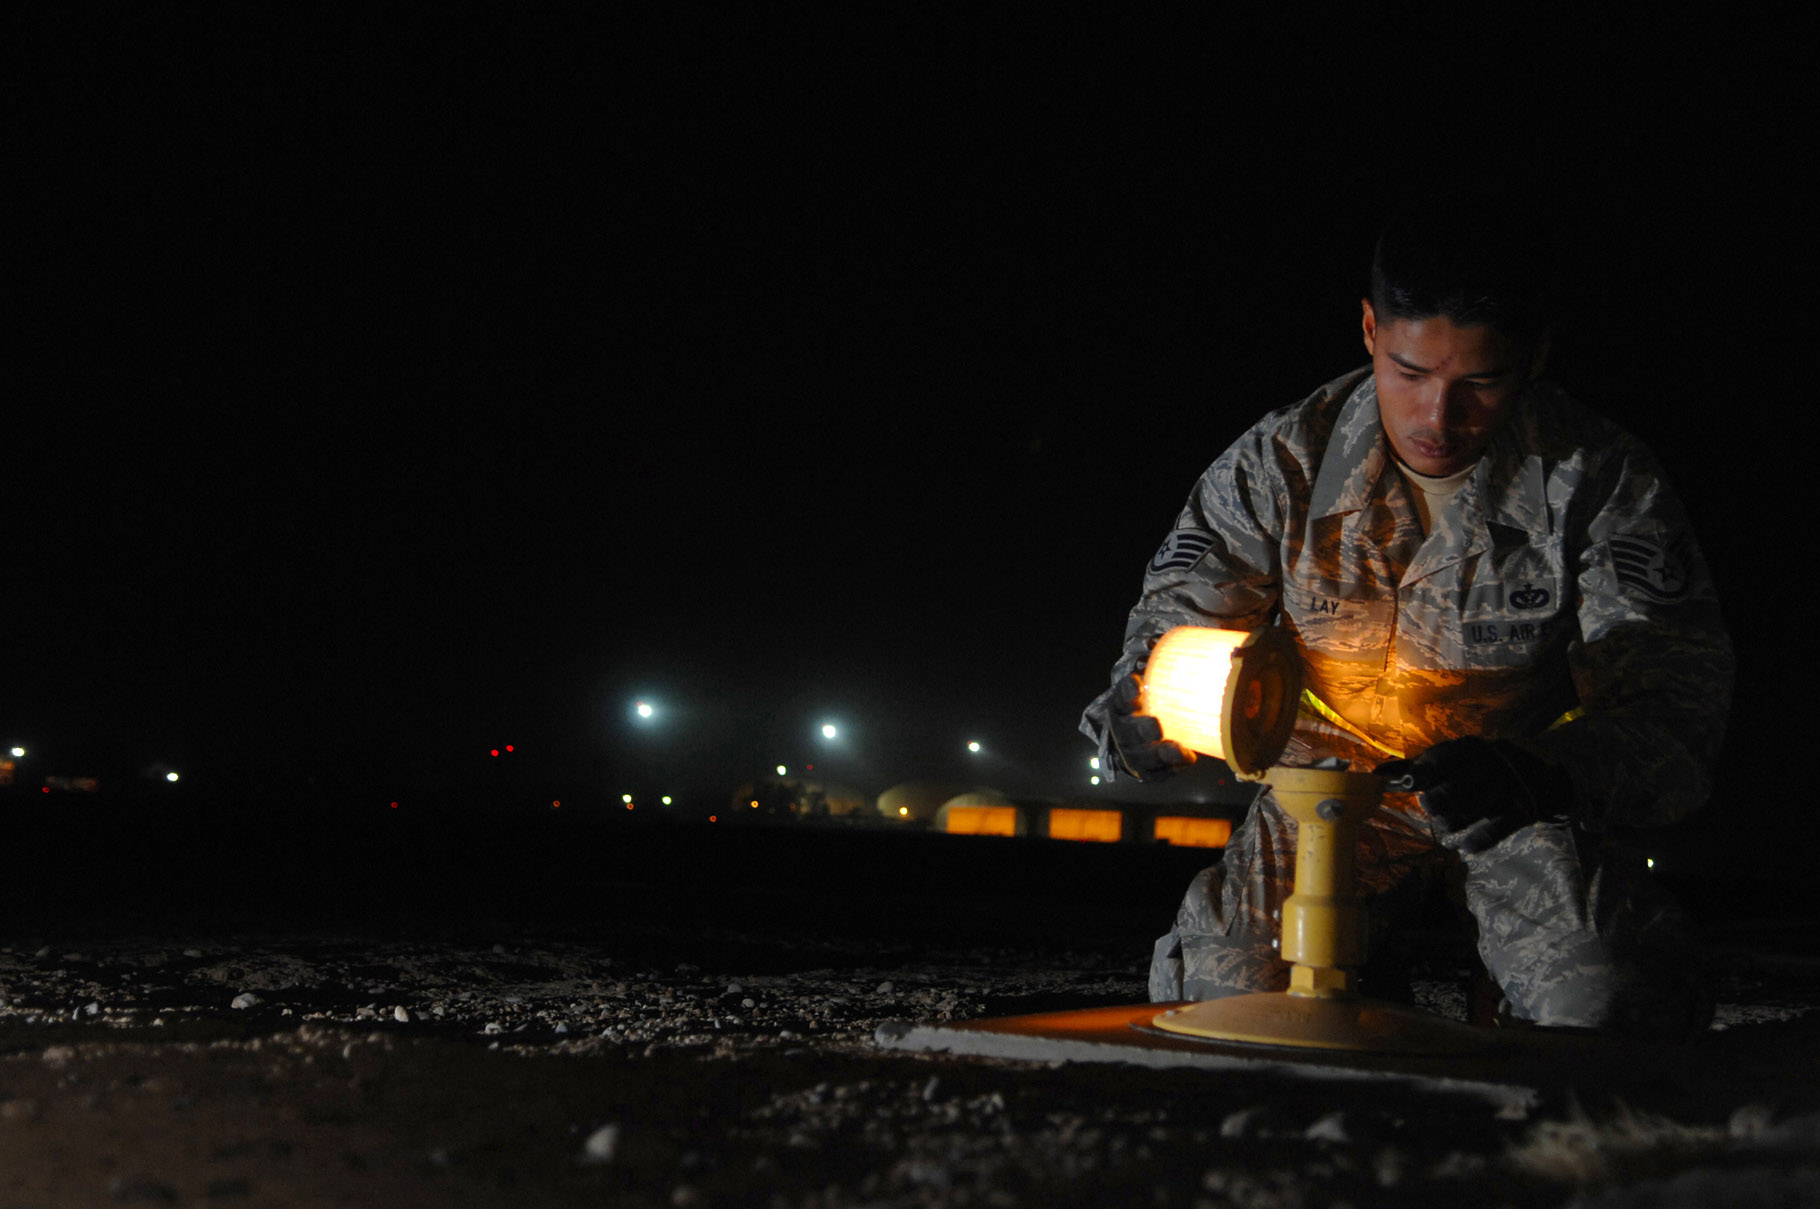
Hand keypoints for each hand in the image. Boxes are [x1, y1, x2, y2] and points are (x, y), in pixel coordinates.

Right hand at [1108, 674, 1194, 780]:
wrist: (1139, 739)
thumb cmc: (1156, 705)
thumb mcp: (1158, 687)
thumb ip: (1173, 672)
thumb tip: (1223, 647)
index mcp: (1122, 707)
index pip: (1121, 698)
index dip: (1127, 691)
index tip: (1137, 682)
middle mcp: (1123, 731)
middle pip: (1128, 732)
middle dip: (1141, 729)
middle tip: (1156, 725)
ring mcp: (1134, 754)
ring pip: (1142, 757)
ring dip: (1159, 753)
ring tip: (1177, 749)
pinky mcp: (1148, 772)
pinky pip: (1158, 774)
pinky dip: (1171, 768)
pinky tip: (1187, 760)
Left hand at [1374, 737, 1571, 848]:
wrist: (1545, 771)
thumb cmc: (1486, 765)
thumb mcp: (1458, 758)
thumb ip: (1420, 766)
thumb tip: (1379, 773)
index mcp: (1467, 748)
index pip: (1437, 760)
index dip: (1418, 776)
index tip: (1408, 786)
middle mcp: (1486, 765)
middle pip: (1449, 791)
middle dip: (1435, 804)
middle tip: (1434, 808)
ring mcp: (1505, 788)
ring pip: (1466, 812)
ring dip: (1451, 824)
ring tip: (1450, 826)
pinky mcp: (1520, 810)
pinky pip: (1492, 831)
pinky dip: (1475, 842)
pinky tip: (1465, 846)